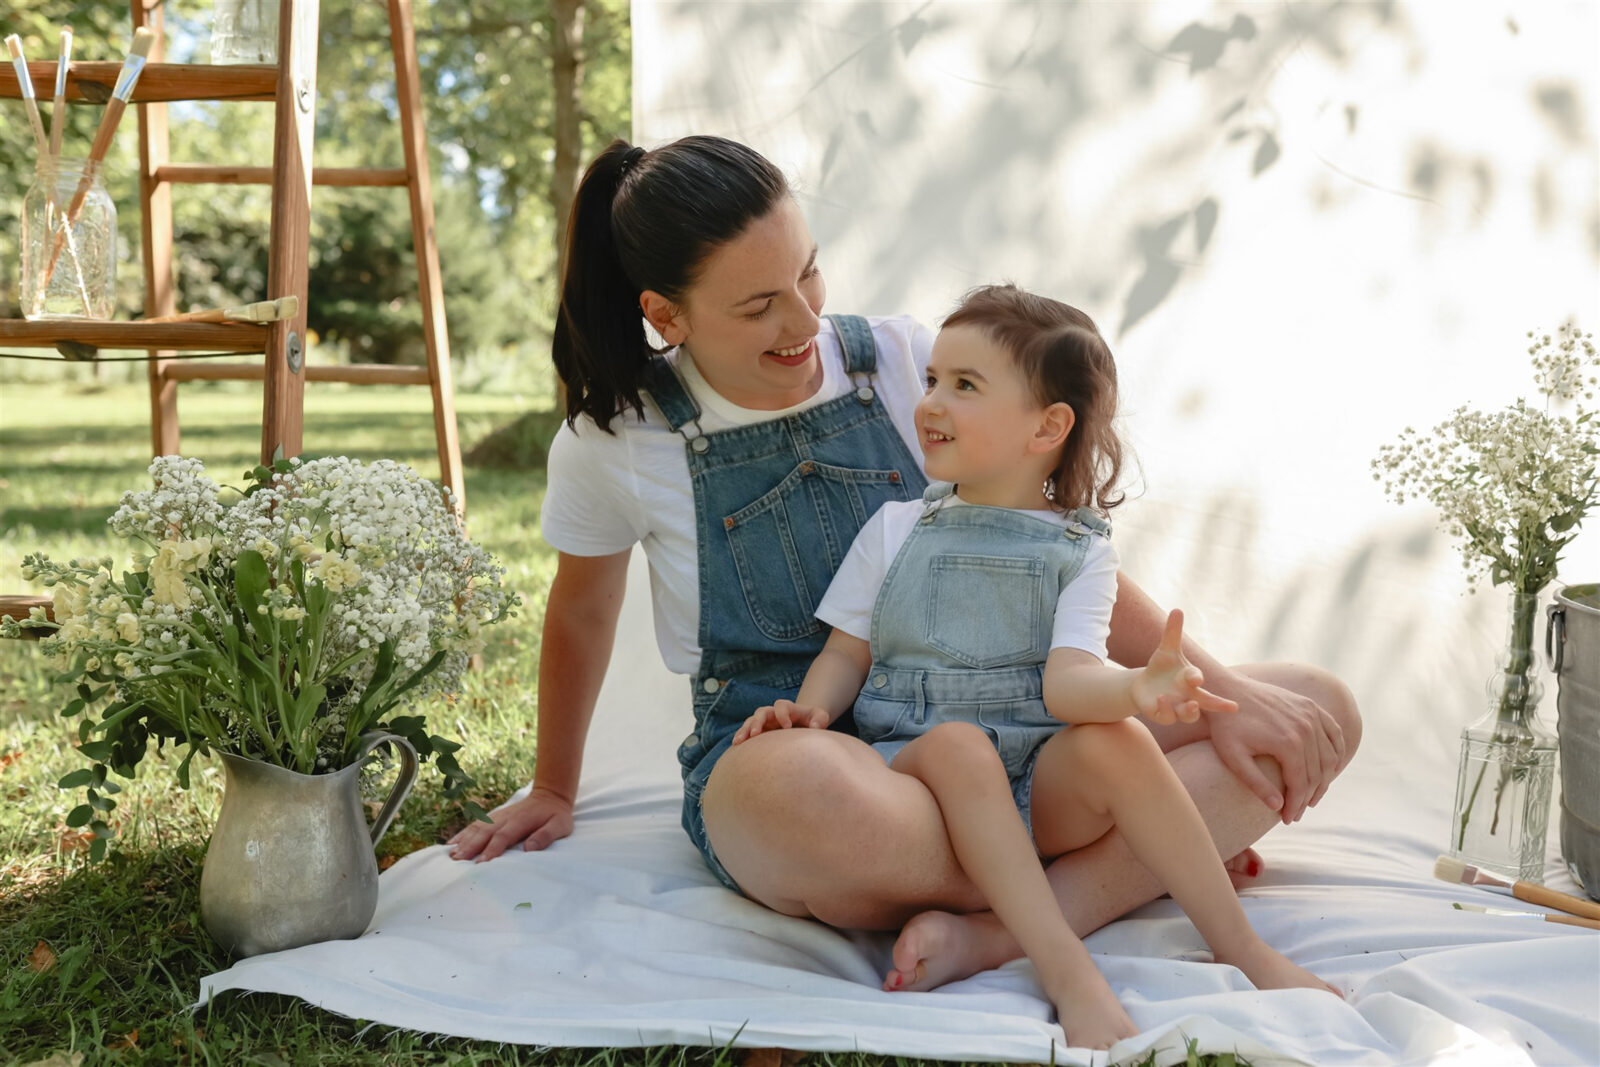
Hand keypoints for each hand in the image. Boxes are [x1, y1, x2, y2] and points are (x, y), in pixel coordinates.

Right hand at [446, 786, 573, 861]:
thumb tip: (529, 848)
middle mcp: (505, 817)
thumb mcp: (560, 825)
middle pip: (485, 832)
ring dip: (463, 841)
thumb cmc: (556, 816)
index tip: (481, 862)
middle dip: (471, 846)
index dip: (492, 849)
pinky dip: (462, 834)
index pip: (503, 836)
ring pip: (477, 828)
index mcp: (521, 821)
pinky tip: (451, 844)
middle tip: (458, 861)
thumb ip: (546, 836)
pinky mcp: (493, 818)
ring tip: (450, 855)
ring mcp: (497, 816)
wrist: (550, 796)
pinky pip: (475, 825)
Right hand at [731, 699, 830, 744]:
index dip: (782, 714)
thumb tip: (815, 727)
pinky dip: (741, 738)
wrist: (803, 724)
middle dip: (758, 722)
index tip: (787, 727)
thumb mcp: (820, 717)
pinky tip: (736, 747)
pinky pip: (747, 733)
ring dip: (744, 731)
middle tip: (755, 734)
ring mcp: (764, 722)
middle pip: (761, 712)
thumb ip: (820, 719)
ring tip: (739, 742)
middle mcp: (773, 713)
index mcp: (787, 708)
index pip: (781, 705)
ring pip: (750, 722)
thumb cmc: (812, 720)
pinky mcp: (759, 733)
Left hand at [1130, 610, 1238, 724]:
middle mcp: (1188, 696)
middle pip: (1208, 703)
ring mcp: (1176, 708)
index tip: (1196, 677)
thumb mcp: (1166, 649)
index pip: (1199, 679)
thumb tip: (1177, 609)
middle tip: (1232, 707)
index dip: (1196, 677)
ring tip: (1190, 704)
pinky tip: (1160, 699)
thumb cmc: (1162, 667)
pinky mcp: (1161, 715)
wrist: (1144, 684)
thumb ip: (1172, 632)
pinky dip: (1165, 710)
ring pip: (1189, 716)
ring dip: (1190, 711)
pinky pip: (1166, 717)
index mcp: (1190, 680)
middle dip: (1219, 705)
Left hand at [1206, 672, 1347, 823]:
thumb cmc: (1226, 726)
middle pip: (1317, 773)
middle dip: (1308, 797)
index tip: (1287, 820)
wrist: (1227, 690)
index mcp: (1288, 741)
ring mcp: (1311, 714)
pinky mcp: (1311, 706)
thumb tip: (1277, 806)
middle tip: (1297, 813)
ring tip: (1310, 797)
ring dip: (1324, 780)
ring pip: (1330, 757)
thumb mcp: (1233, 757)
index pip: (1300, 784)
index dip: (1295, 805)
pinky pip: (1334, 734)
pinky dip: (1335, 753)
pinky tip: (1328, 769)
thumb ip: (1256, 783)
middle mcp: (1305, 727)